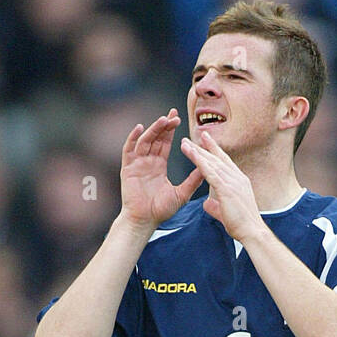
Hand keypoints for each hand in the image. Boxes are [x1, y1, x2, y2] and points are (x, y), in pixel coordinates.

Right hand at [120, 108, 202, 229]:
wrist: (145, 221)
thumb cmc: (161, 210)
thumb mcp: (182, 193)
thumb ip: (193, 180)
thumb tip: (208, 168)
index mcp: (159, 165)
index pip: (165, 142)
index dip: (170, 130)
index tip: (178, 118)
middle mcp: (147, 161)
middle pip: (155, 138)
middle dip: (164, 125)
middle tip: (173, 115)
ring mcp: (137, 163)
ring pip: (145, 141)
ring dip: (153, 129)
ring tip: (163, 121)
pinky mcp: (128, 168)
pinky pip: (129, 149)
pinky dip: (133, 138)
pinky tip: (140, 128)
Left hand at [179, 130, 264, 243]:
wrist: (252, 232)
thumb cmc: (242, 225)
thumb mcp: (226, 212)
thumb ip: (215, 206)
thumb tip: (206, 203)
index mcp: (239, 182)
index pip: (225, 162)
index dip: (215, 150)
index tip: (206, 141)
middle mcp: (237, 178)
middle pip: (218, 158)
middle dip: (204, 147)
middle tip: (194, 136)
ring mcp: (233, 182)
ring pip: (212, 163)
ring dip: (198, 152)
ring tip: (185, 144)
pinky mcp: (227, 189)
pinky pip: (210, 172)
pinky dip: (200, 162)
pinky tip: (192, 155)